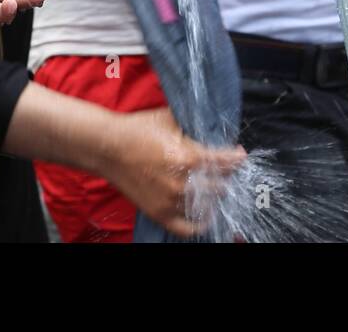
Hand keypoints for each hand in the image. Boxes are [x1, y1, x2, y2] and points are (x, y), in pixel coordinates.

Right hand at [100, 107, 245, 237]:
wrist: (108, 147)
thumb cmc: (138, 130)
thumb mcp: (171, 119)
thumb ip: (194, 124)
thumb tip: (214, 124)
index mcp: (188, 157)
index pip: (225, 163)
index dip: (236, 158)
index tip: (240, 155)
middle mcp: (182, 183)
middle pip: (220, 185)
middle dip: (226, 175)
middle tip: (225, 168)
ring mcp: (170, 201)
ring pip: (207, 205)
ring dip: (214, 195)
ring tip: (215, 186)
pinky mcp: (159, 213)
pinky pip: (186, 228)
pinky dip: (200, 224)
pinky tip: (206, 214)